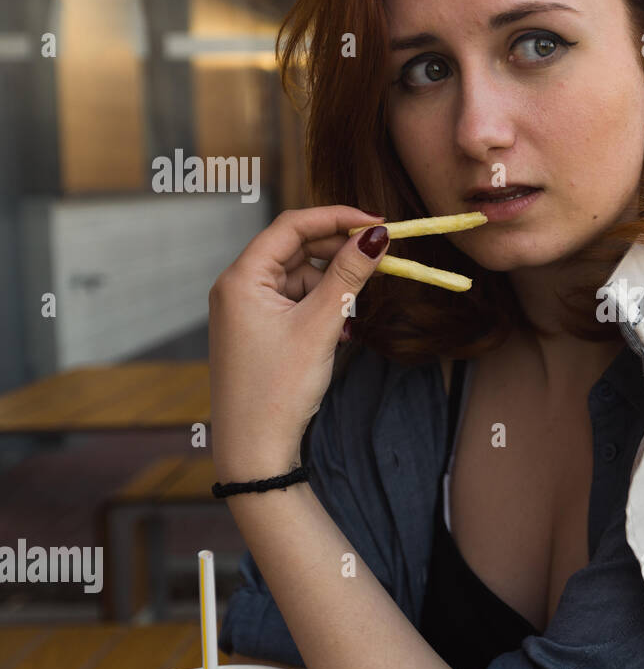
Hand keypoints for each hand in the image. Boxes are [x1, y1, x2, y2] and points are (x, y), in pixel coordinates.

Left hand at [208, 206, 389, 482]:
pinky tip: (340, 332)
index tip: (380, 224)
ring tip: (353, 314)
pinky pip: (295, 303)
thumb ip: (349, 275)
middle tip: (382, 260)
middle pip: (297, 250)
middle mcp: (238, 287)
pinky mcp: (258, 332)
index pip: (292, 226)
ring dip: (333, 288)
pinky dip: (322, 309)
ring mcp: (246, 310)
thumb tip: (377, 235)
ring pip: (300, 278)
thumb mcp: (321, 326)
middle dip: (339, 255)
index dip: (337, 218)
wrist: (254, 450)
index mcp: (242, 278)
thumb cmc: (278, 389)